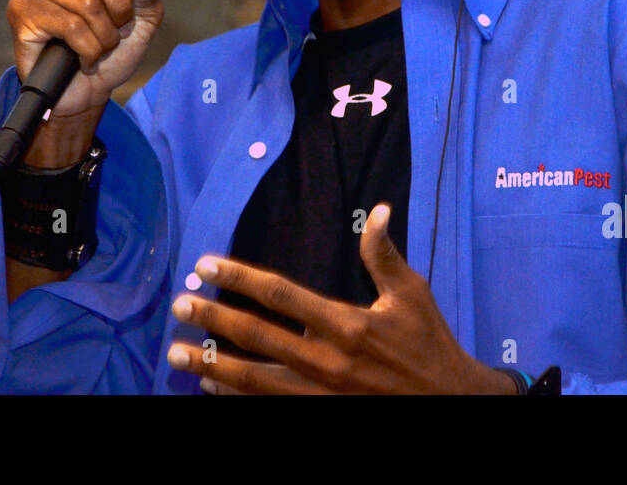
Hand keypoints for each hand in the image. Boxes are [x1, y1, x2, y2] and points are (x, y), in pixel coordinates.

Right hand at [6, 0, 162, 116]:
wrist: (89, 91)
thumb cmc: (112, 48)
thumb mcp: (143, 14)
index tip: (124, 8)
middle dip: (117, 8)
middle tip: (114, 30)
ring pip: (87, 3)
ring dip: (104, 37)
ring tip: (97, 48)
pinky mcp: (19, 14)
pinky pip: (71, 27)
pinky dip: (89, 51)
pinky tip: (82, 59)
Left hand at [165, 204, 517, 393]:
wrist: (450, 405)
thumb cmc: (429, 345)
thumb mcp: (411, 294)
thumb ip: (384, 255)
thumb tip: (379, 210)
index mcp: (348, 325)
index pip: (282, 296)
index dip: (240, 277)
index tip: (207, 265)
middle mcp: (329, 362)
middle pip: (257, 337)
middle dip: (213, 319)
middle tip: (179, 304)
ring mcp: (321, 397)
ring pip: (253, 380)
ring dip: (211, 363)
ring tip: (175, 351)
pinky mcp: (320, 417)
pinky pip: (266, 407)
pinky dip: (234, 397)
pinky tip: (208, 384)